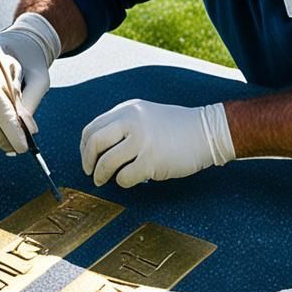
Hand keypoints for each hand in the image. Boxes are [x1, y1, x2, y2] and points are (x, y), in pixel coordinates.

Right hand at [0, 13, 60, 153]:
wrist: (11, 49)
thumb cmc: (29, 64)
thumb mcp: (38, 78)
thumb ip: (32, 100)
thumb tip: (27, 129)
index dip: (7, 122)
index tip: (23, 144)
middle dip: (2, 135)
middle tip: (21, 149)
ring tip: (15, 142)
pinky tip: (3, 132)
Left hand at [80, 99, 234, 187]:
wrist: (207, 132)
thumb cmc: (176, 128)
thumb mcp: (145, 115)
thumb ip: (123, 124)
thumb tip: (96, 147)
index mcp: (128, 110)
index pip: (93, 128)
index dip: (85, 147)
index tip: (88, 158)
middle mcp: (132, 122)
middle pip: (95, 143)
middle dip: (88, 162)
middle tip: (91, 173)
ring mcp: (142, 141)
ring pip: (107, 162)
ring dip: (102, 175)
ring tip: (105, 180)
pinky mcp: (152, 161)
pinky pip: (125, 177)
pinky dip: (123, 182)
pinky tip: (131, 179)